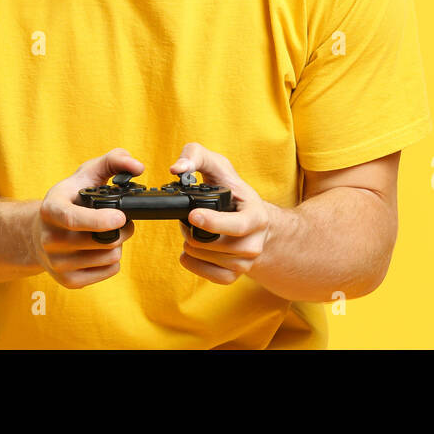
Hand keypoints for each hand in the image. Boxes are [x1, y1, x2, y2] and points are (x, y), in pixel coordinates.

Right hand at [31, 148, 142, 288]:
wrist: (40, 232)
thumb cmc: (69, 199)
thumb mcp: (86, 174)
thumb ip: (113, 161)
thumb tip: (137, 167)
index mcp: (50, 209)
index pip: (72, 219)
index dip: (99, 220)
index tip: (121, 217)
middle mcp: (48, 239)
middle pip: (100, 241)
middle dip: (123, 229)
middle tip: (123, 220)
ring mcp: (56, 263)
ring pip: (108, 257)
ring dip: (119, 244)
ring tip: (111, 233)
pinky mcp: (67, 281)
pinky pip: (108, 272)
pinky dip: (113, 260)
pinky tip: (103, 249)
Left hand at [171, 143, 273, 284]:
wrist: (253, 220)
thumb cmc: (234, 192)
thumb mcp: (219, 167)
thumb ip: (196, 156)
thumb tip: (176, 168)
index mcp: (257, 216)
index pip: (238, 225)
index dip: (214, 223)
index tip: (192, 215)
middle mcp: (255, 241)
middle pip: (218, 246)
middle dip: (194, 232)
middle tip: (189, 218)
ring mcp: (247, 261)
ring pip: (211, 260)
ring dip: (192, 246)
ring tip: (190, 232)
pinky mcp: (236, 274)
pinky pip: (212, 277)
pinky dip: (195, 265)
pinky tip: (189, 253)